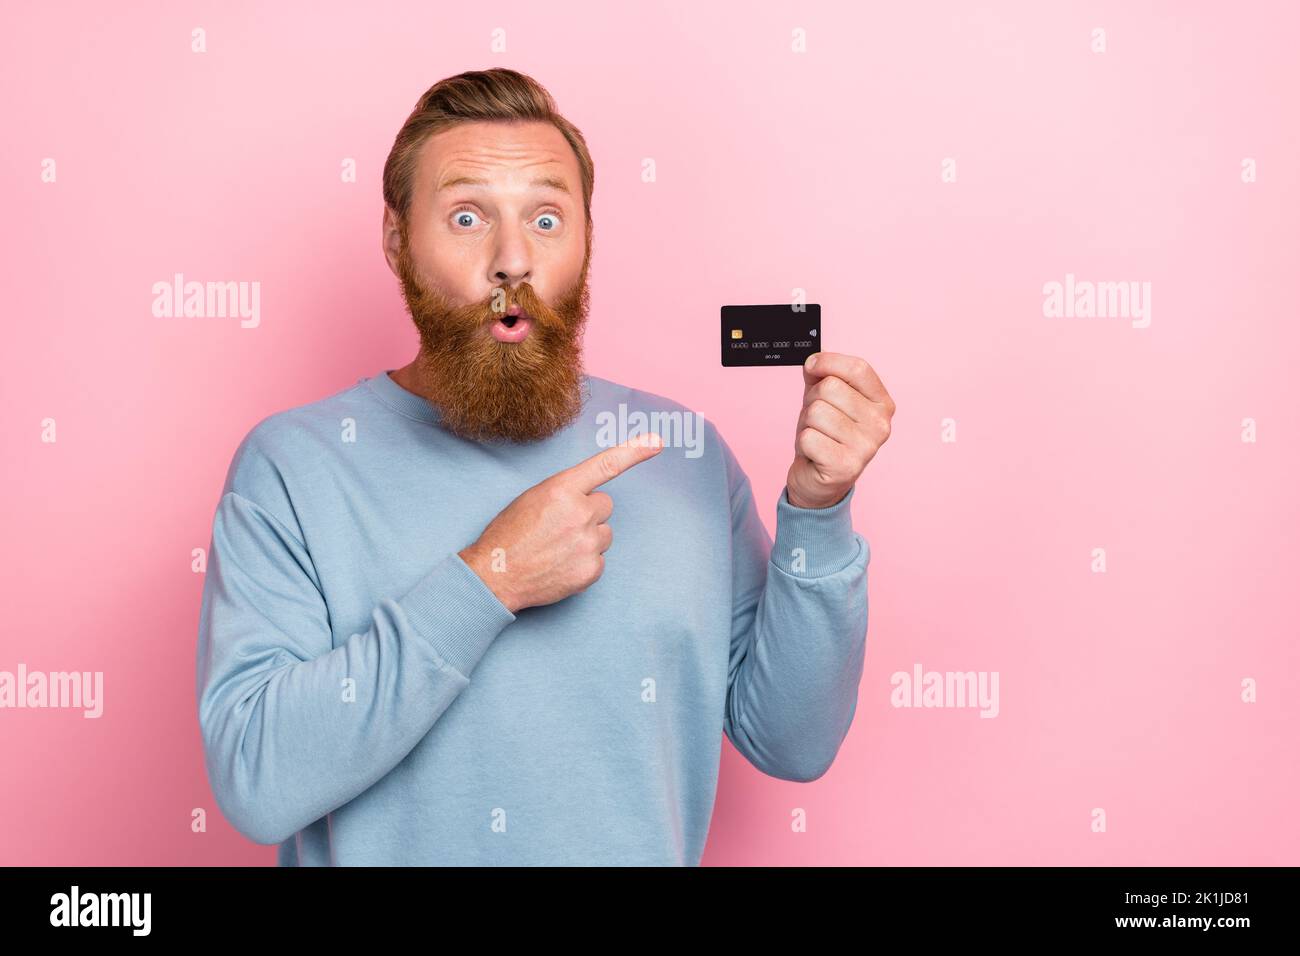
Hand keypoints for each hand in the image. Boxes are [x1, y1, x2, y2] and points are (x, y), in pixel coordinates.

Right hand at [459, 433, 663, 612]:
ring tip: (558, 548)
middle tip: (560, 527)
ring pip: (605, 533)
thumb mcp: (532, 498)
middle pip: (605, 505)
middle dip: (589, 513)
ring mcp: (587, 543)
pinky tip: (561, 565)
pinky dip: (584, 562)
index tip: (656, 442)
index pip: (605, 465)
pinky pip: (600, 559)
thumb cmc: (509, 534)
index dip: (634, 452)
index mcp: (561, 489)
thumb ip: (565, 492)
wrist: (495, 576)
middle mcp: (579, 513)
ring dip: (588, 538)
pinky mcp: (591, 570)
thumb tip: (590, 498)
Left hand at [785, 352, 894, 508]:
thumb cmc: (825, 436)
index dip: (829, 362)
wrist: (818, 481)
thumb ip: (823, 375)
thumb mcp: (825, 400)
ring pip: (816, 411)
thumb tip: (816, 358)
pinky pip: (809, 437)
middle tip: (816, 420)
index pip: (858, 368)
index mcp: (882, 403)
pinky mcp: (846, 466)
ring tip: (817, 436)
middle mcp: (881, 425)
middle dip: (812, 400)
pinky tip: (814, 453)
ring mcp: (866, 447)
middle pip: (830, 388)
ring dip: (806, 423)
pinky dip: (803, 444)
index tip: (812, 367)